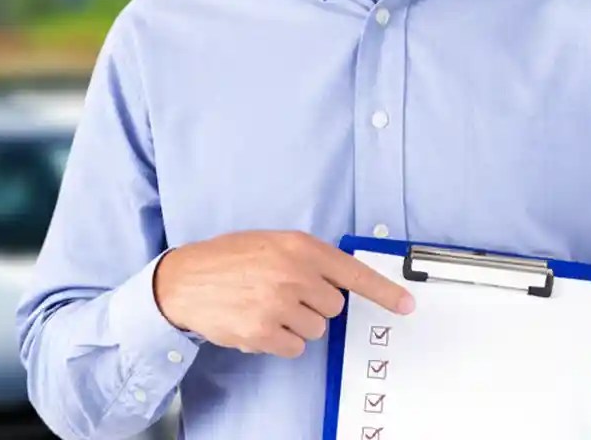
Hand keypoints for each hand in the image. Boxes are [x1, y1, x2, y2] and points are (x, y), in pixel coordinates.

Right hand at [153, 231, 413, 358]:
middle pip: (334, 306)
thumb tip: (339, 283)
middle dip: (313, 304)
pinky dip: (279, 341)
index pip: (353, 272)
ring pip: (316, 330)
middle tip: (283, 293)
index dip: (385, 292)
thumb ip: (306, 258)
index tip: (407, 304)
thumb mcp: (271, 242)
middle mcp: (292, 273)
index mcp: (299, 246)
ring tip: (265, 306)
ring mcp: (278, 304)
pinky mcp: (264, 331)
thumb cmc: (227, 260)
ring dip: (295, 324)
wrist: (183, 280)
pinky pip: (294, 347)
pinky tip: (258, 323)